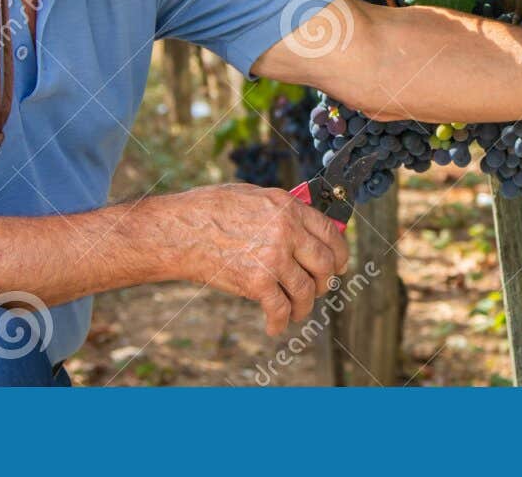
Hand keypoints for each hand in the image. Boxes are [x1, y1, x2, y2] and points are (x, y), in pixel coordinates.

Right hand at [164, 183, 349, 335]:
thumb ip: (282, 211)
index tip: (340, 264)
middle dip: (326, 281)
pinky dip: (280, 322)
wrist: (181, 231)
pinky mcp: (258, 283)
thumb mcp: (253, 196)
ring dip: (305, 306)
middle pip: (325, 264)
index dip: (340, 252)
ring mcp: (274, 259)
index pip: (330, 232)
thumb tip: (304, 227)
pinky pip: (281, 309)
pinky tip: (275, 325)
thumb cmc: (210, 210)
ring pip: (307, 291)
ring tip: (297, 311)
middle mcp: (287, 232)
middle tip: (320, 289)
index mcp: (288, 208)